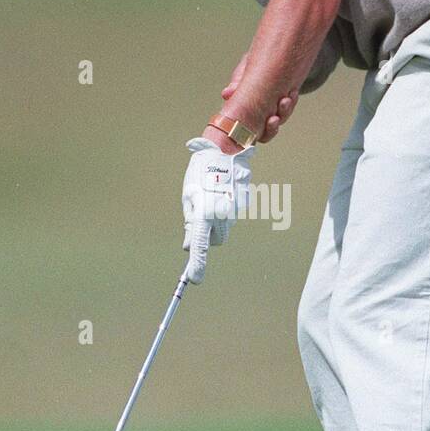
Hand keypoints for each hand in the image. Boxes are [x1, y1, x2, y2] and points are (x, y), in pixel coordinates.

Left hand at [181, 137, 254, 283]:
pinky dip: (226, 210)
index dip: (197, 263)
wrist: (223, 152)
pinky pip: (232, 216)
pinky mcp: (242, 206)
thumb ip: (189, 223)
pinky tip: (222, 194)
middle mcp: (221, 216)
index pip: (199, 244)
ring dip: (218, 222)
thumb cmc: (200, 173)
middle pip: (216, 240)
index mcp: (204, 213)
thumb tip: (187, 245)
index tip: (195, 278)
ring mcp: (234, 211)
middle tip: (201, 213)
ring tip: (212, 198)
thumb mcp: (188, 197)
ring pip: (225, 229)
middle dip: (209, 235)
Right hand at [221, 54, 299, 143]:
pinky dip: (291, 104)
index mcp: (243, 109)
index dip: (249, 133)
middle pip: (264, 133)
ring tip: (286, 100)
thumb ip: (237, 83)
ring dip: (284, 113)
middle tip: (274, 119)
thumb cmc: (254, 64)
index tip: (253, 129)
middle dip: (271, 129)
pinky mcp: (285, 104)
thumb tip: (226, 94)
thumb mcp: (244, 70)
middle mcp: (258, 114)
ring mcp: (272, 110)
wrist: (275, 55)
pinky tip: (292, 93)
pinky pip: (288, 110)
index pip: (244, 129)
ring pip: (279, 121)